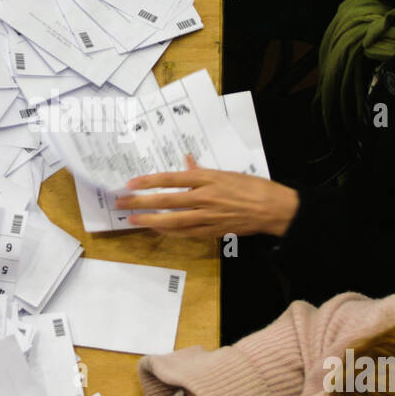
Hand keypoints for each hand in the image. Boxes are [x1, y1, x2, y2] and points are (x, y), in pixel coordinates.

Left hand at [117, 159, 299, 237]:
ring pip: (173, 220)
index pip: (171, 179)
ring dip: (151, 220)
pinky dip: (170, 231)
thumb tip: (186, 162)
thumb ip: (201, 171)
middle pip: (166, 200)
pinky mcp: (212, 231)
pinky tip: (158, 230)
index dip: (149, 181)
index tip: (131, 183)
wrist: (272, 208)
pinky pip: (186, 232)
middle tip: (122, 203)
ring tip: (133, 219)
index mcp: (207, 179)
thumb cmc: (251, 187)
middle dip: (141, 203)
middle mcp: (205, 197)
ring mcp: (208, 216)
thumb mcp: (225, 173)